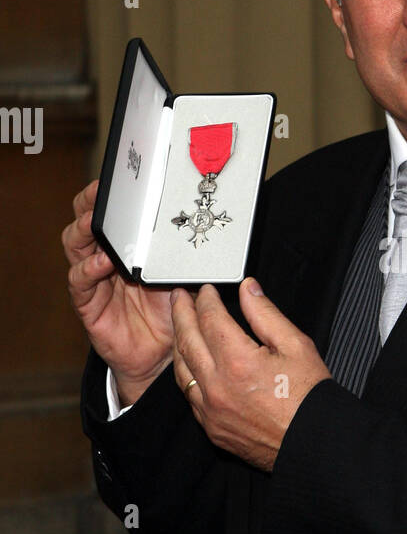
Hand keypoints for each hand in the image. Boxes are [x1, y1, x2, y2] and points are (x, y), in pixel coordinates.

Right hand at [62, 179, 173, 404]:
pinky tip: (102, 263)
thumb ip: (184, 255)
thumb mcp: (181, 276)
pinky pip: (80, 282)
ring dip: (83, 232)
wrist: (164, 354)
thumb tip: (204, 229)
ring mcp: (93, 281)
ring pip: (75, 246)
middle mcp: (105, 258)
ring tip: (95, 224)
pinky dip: (88, 269)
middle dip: (89, 205)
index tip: (116, 179)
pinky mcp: (88, 304)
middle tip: (100, 194)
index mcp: (127, 247)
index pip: (110, 214)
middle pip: (84, 223)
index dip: (108, 196)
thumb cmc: (170, 312)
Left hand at [170, 278, 331, 470]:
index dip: (206, 300)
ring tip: (181, 326)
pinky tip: (192, 363)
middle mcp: (218, 387)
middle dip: (181, 314)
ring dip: (179, 343)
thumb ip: (266, 314)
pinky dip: (187, 373)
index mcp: (239, 362)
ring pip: (182, 369)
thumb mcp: (296, 345)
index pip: (211, 320)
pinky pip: (190, 395)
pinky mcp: (212, 427)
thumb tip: (249, 289)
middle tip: (180, 298)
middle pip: (188, 340)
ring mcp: (211, 410)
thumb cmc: (310, 399)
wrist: (314, 444)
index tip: (207, 291)